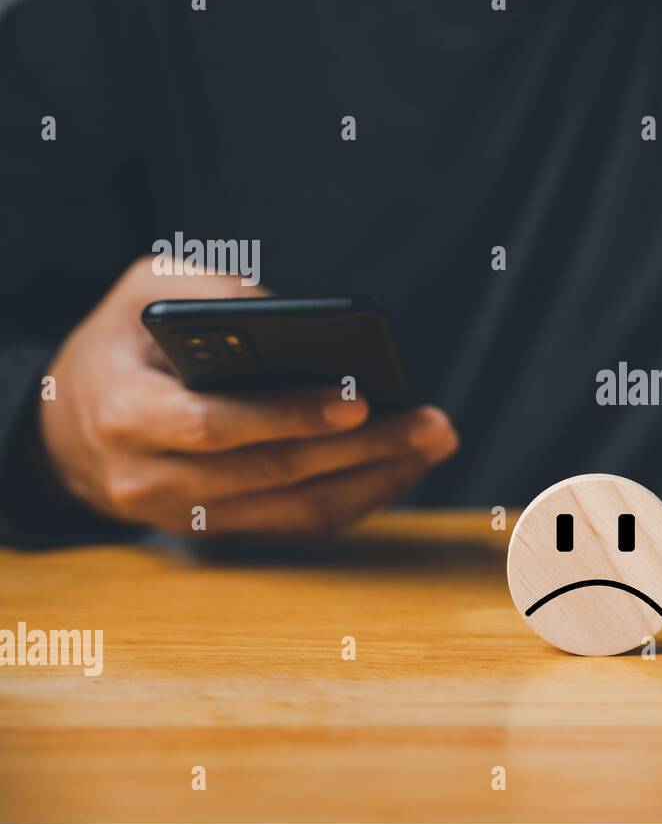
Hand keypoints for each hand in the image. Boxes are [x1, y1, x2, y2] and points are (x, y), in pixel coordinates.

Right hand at [39, 257, 457, 534]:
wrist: (66, 430)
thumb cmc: (119, 347)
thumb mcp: (144, 292)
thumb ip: (212, 291)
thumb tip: (295, 314)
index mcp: (127, 414)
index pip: (218, 426)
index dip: (291, 415)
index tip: (359, 398)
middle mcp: (154, 480)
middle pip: (276, 473)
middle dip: (364, 449)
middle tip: (432, 423)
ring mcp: (187, 517)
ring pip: (298, 510)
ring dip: (377, 479)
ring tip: (433, 442)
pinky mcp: (220, 531)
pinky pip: (299, 523)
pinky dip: (358, 496)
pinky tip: (402, 465)